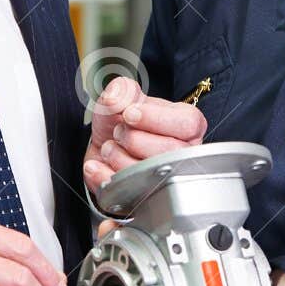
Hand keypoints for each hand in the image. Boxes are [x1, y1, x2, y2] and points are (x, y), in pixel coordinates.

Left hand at [83, 76, 206, 193]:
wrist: (107, 141)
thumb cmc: (123, 120)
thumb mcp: (122, 97)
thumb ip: (121, 91)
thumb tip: (114, 97)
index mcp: (186, 125)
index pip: (188, 123)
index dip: (156, 119)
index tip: (130, 114)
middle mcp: (181, 152)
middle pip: (170, 151)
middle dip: (135, 139)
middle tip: (118, 131)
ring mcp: (165, 176)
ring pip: (151, 173)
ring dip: (119, 157)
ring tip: (110, 146)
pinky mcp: (144, 194)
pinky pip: (128, 192)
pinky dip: (104, 177)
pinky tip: (97, 164)